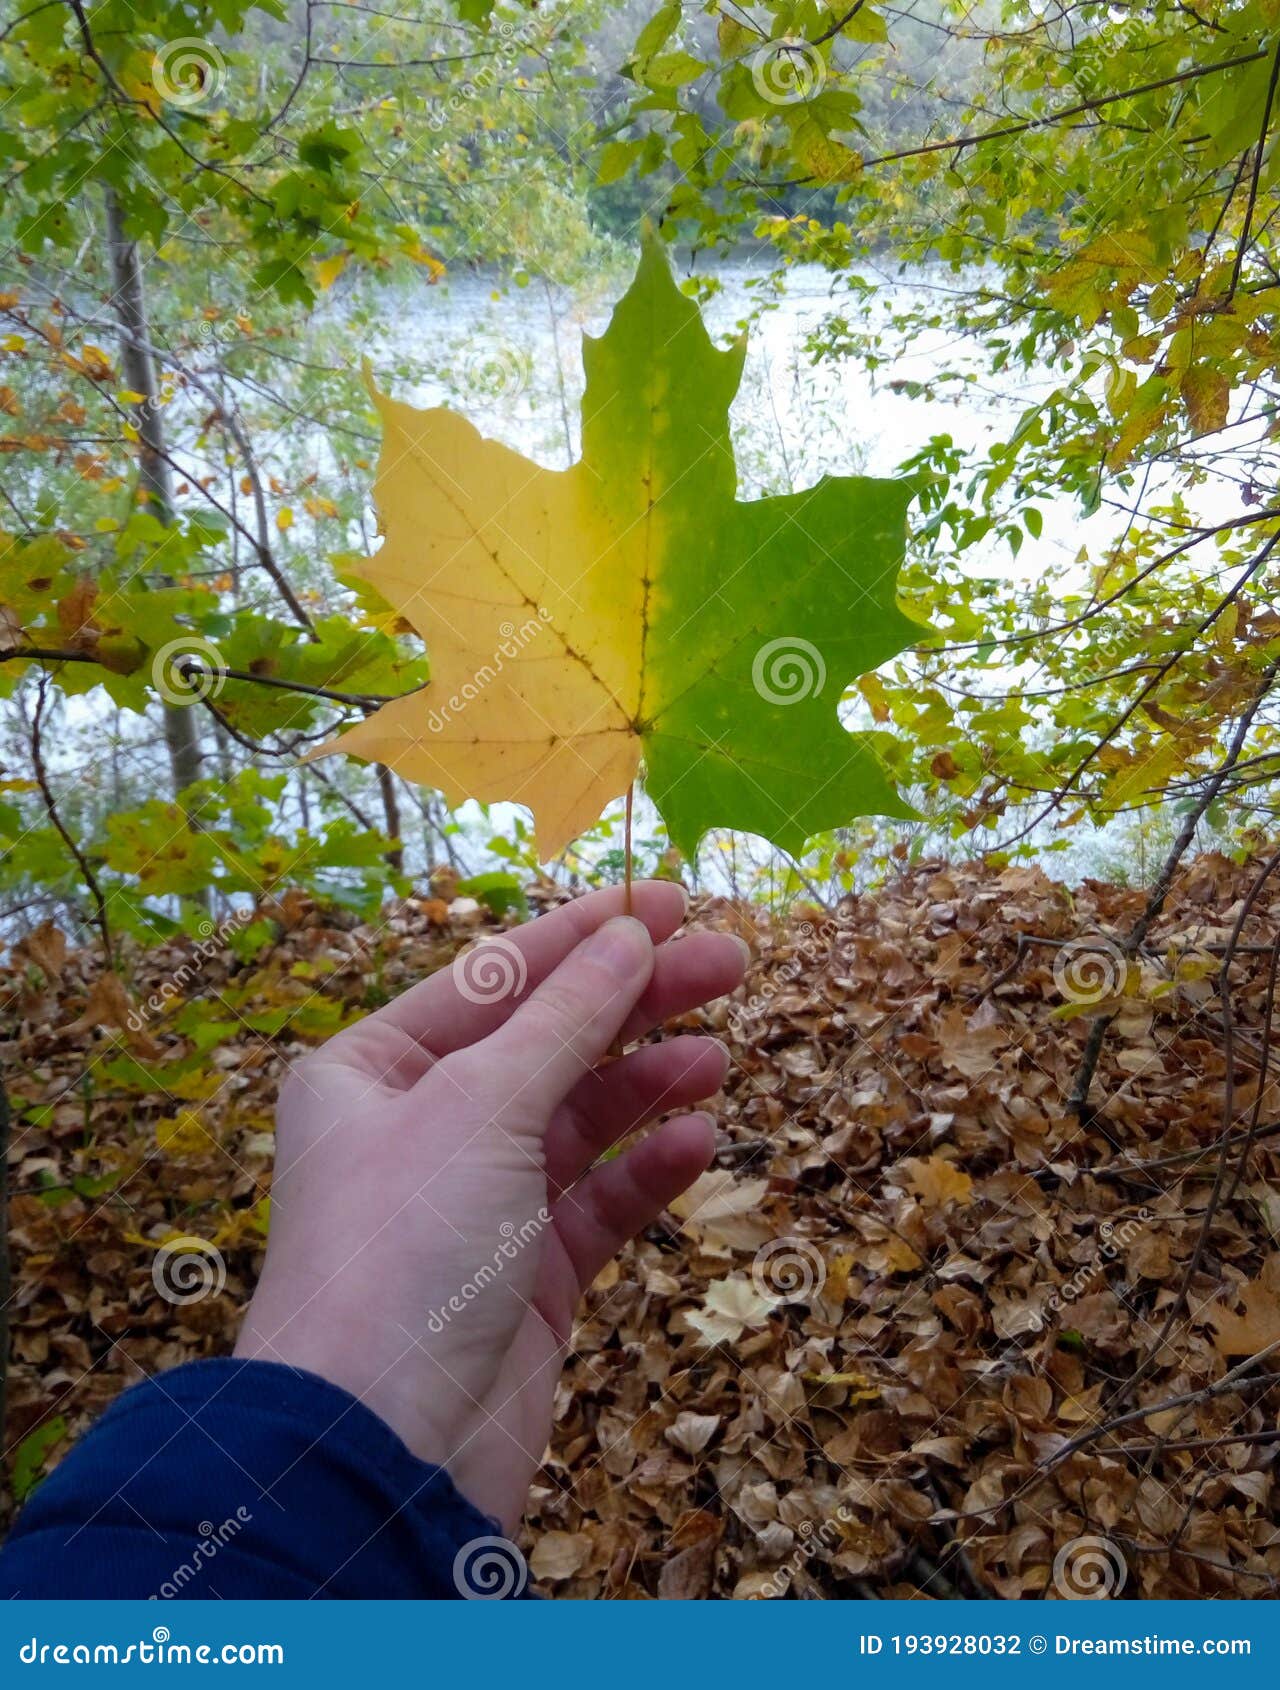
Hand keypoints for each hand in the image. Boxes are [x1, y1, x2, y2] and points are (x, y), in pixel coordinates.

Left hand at [235, 882, 746, 1529]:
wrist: (381, 1446)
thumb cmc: (403, 1248)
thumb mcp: (481, 1107)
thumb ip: (566, 1018)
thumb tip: (630, 934)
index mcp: (372, 1070)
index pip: (492, 980)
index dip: (582, 935)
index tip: (667, 900)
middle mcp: (419, 1128)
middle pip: (547, 1042)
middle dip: (634, 1003)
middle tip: (728, 963)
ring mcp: (476, 1204)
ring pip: (579, 1119)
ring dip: (647, 1084)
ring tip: (718, 1058)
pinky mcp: (526, 1276)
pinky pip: (597, 1201)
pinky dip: (645, 1169)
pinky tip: (695, 1142)